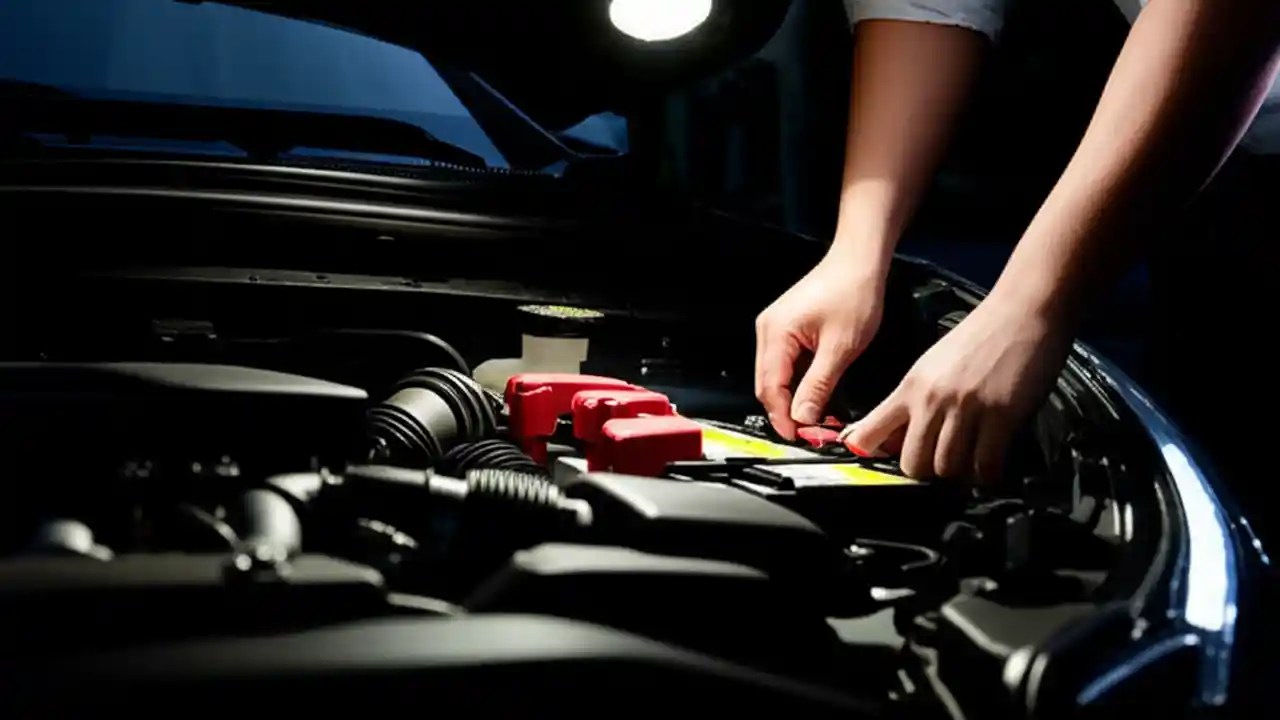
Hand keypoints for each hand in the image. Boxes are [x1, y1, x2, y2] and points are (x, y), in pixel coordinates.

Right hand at [755, 254, 885, 439]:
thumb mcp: (840, 348)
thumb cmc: (853, 292)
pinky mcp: (786, 329)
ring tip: (818, 418)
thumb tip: (803, 419)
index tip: (802, 438)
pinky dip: (798, 384)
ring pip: (776, 378)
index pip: (770, 389)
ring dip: (793, 400)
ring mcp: (775, 329)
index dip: (784, 418)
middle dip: (787, 412)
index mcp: (776, 334)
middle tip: (812, 433)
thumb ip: (818, 387)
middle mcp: (768, 331)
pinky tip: (816, 395)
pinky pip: (786, 365)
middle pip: (768, 385)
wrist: (859, 261)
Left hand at [843, 293, 1073, 481]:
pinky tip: (992, 465)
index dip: (870, 453)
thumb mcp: (931, 365)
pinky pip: (984, 466)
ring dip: (960, 475)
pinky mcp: (1000, 417)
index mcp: (910, 387)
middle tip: (943, 466)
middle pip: (913, 464)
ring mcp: (965, 409)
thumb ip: (913, 400)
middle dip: (927, 473)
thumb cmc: (979, 337)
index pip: (869, 432)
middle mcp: (931, 400)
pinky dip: (987, 474)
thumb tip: (896, 439)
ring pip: (947, 469)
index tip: (877, 461)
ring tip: (970, 464)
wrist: (1022, 311)